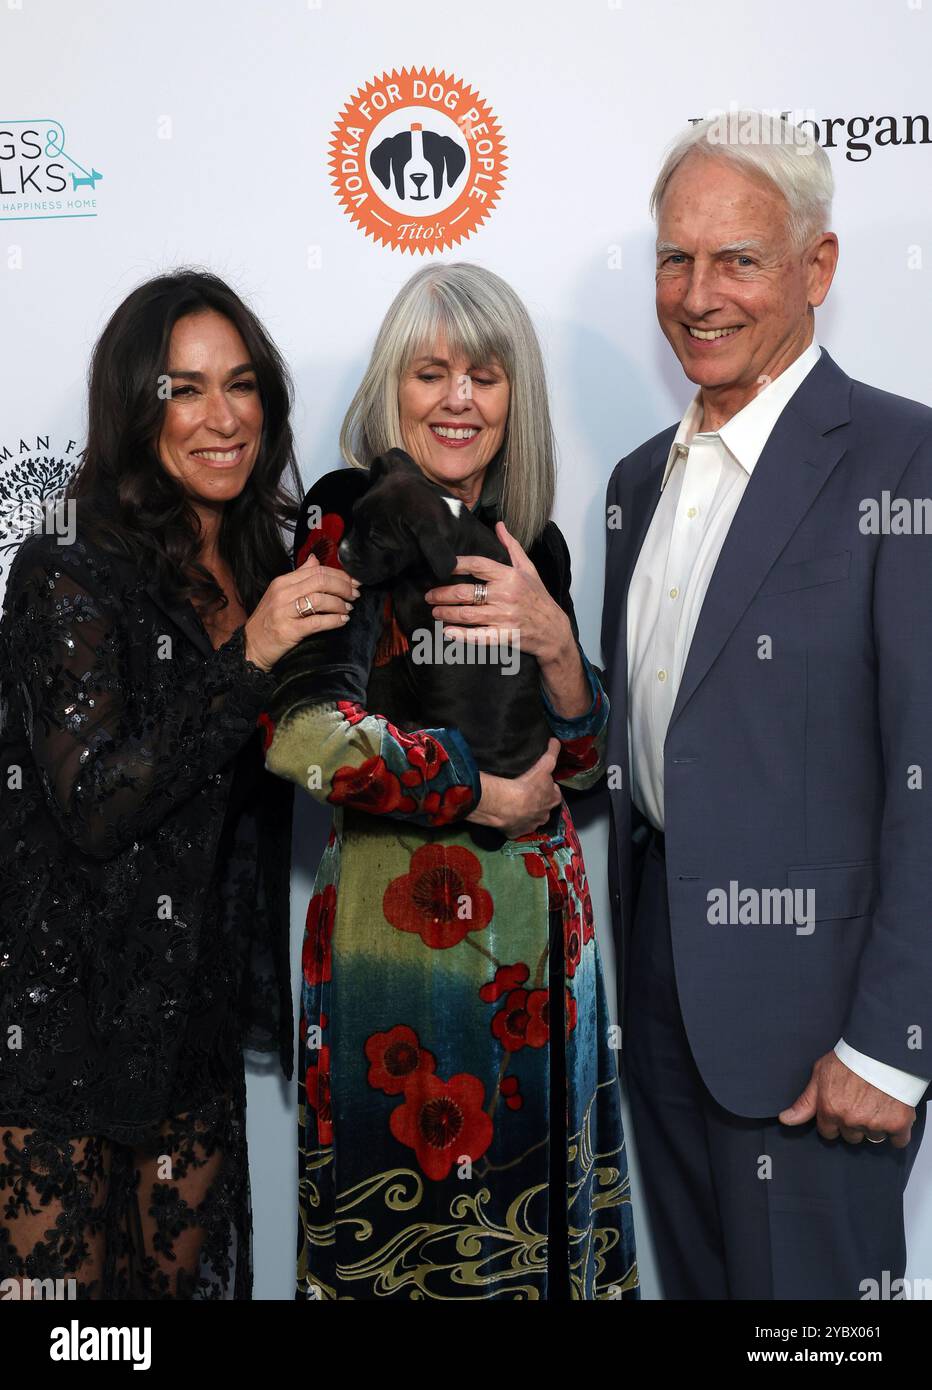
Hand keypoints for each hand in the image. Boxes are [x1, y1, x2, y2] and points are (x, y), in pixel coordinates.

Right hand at [243, 554, 360, 671]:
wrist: (251, 646)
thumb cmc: (268, 621)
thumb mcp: (280, 594)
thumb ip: (299, 576)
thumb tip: (315, 560)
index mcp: (282, 582)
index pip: (316, 570)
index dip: (339, 574)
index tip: (353, 581)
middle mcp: (282, 594)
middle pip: (321, 581)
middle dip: (343, 587)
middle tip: (355, 594)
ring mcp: (284, 612)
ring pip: (320, 599)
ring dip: (340, 603)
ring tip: (348, 608)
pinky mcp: (289, 630)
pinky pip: (317, 622)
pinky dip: (334, 620)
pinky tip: (342, 621)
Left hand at [424, 521, 571, 664]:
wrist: (553, 630)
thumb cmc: (538, 597)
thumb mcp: (529, 569)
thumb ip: (511, 547)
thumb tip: (499, 525)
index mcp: (509, 576)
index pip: (477, 565)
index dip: (456, 565)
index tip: (442, 566)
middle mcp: (505, 595)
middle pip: (466, 592)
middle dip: (443, 594)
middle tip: (430, 595)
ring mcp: (504, 617)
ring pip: (467, 614)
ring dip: (447, 613)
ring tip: (435, 611)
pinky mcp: (504, 636)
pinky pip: (478, 636)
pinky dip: (461, 635)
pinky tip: (447, 632)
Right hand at [466, 738, 561, 838]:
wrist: (508, 805)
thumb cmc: (528, 784)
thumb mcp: (544, 765)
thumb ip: (551, 753)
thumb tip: (555, 741)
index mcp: (553, 799)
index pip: (555, 792)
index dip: (549, 788)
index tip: (541, 783)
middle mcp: (545, 815)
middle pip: (544, 807)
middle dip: (539, 802)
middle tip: (526, 793)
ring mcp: (531, 825)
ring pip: (530, 819)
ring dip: (526, 813)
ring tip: (514, 804)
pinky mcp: (516, 832)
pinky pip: (516, 827)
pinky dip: (512, 823)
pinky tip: (506, 816)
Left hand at [779, 1051, 915, 1147]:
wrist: (881, 1049)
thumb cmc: (850, 1057)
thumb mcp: (820, 1075)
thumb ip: (805, 1102)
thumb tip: (785, 1120)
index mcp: (830, 1110)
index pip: (828, 1133)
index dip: (834, 1121)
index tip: (842, 1109)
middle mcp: (850, 1120)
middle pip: (851, 1137)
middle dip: (854, 1124)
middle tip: (861, 1103)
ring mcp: (874, 1123)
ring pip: (874, 1137)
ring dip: (876, 1126)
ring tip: (878, 1103)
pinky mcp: (898, 1123)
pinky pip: (899, 1140)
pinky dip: (899, 1132)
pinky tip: (895, 1115)